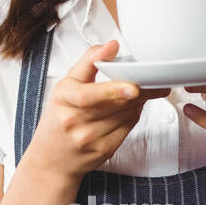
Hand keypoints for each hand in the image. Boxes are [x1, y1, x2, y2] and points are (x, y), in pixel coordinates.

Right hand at [29, 38, 168, 180]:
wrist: (51, 158)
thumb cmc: (59, 118)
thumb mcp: (64, 87)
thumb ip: (88, 62)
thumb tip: (112, 45)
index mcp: (63, 98)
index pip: (88, 95)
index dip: (113, 90)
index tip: (133, 87)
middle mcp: (74, 120)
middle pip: (115, 103)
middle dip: (139, 90)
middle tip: (154, 80)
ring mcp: (89, 138)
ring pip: (126, 114)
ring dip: (139, 101)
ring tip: (143, 91)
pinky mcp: (103, 150)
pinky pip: (128, 127)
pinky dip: (134, 114)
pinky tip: (132, 108)